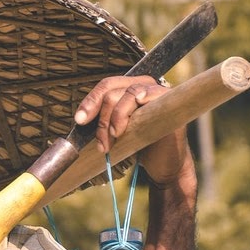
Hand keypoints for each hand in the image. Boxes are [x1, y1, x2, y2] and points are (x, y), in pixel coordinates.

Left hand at [74, 75, 194, 187]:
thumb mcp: (116, 130)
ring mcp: (159, 92)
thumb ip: (103, 119)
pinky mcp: (169, 102)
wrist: (164, 164)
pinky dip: (128, 113)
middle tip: (101, 143)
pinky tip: (122, 128)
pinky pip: (145, 98)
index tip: (79, 121)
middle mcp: (145, 85)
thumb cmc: (139, 146)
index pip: (107, 85)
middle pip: (113, 91)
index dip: (91, 101)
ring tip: (113, 140)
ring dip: (114, 119)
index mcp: (130, 88)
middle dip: (102, 118)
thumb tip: (79, 118)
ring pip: (128, 94)